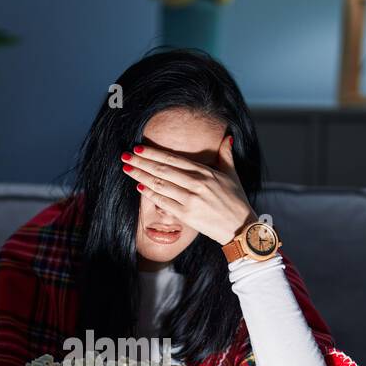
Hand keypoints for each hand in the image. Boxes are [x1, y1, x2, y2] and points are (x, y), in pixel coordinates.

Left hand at [121, 134, 255, 245]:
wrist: (240, 227)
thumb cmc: (236, 201)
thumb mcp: (232, 174)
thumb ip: (225, 155)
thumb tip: (227, 137)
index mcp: (205, 172)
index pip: (173, 159)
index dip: (154, 153)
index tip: (139, 148)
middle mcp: (196, 184)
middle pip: (162, 169)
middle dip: (141, 162)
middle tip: (125, 156)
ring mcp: (190, 200)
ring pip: (160, 184)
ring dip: (141, 176)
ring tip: (127, 169)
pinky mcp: (186, 215)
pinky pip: (164, 202)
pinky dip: (150, 194)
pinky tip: (139, 186)